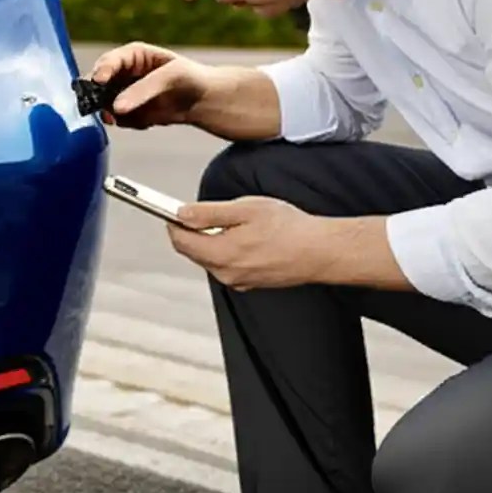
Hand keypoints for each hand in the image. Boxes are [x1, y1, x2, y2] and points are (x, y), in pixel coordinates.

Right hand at [89, 42, 212, 128]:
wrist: (203, 99)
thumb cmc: (189, 78)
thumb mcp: (168, 78)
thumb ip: (141, 91)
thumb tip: (116, 108)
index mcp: (131, 55)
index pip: (109, 62)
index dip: (101, 72)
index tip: (99, 83)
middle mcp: (123, 73)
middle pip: (97, 84)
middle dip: (98, 97)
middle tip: (105, 110)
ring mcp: (124, 94)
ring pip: (105, 105)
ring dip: (116, 114)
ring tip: (139, 117)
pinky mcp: (130, 112)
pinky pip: (120, 120)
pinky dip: (132, 123)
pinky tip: (151, 120)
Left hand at [167, 196, 328, 290]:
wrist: (319, 251)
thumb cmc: (288, 228)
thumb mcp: (245, 209)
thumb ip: (208, 213)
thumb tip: (181, 214)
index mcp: (221, 254)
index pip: (180, 241)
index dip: (173, 223)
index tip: (173, 210)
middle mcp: (225, 273)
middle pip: (193, 251)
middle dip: (194, 231)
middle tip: (206, 211)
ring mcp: (237, 281)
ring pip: (210, 257)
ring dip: (212, 240)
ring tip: (235, 222)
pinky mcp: (249, 283)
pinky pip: (227, 264)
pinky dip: (227, 249)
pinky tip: (247, 237)